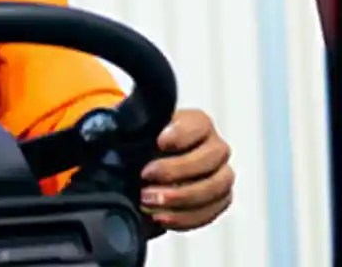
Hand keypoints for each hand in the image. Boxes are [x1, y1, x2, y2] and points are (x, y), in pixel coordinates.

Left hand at [139, 109, 233, 231]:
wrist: (143, 170)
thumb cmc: (141, 144)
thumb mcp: (135, 132)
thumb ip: (134, 129)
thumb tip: (121, 131)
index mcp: (197, 123)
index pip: (200, 124)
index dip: (181, 134)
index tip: (158, 142)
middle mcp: (214, 147)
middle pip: (212, 156)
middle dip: (178, 169)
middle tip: (146, 175)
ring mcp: (220, 175)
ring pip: (217, 186)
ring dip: (182, 197)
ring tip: (149, 201)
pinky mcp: (218, 201)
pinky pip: (211, 212)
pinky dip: (185, 217)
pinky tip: (160, 217)